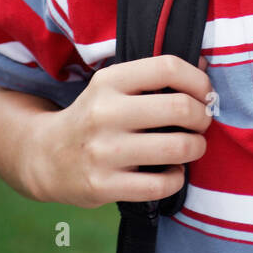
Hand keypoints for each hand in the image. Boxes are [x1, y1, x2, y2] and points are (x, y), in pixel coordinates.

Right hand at [34, 53, 213, 208]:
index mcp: (109, 81)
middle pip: (179, 108)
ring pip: (176, 148)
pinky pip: (160, 185)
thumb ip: (153, 77)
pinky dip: (176, 178)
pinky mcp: (102, 186)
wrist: (45, 157)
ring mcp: (102, 152)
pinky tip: (171, 172)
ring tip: (191, 147)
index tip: (205, 94)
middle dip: (202, 117)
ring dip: (196, 148)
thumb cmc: (95, 117)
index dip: (199, 80)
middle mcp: (104, 113)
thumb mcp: (113, 86)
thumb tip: (207, 66)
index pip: (168, 67)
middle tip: (201, 123)